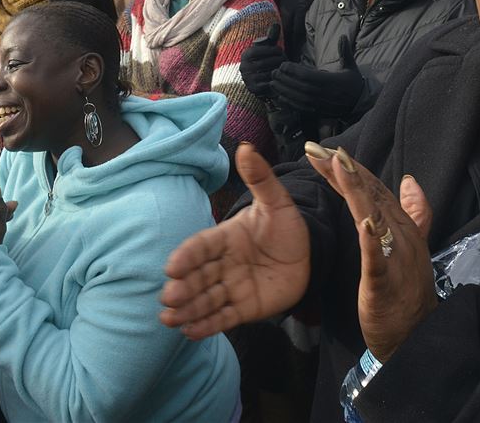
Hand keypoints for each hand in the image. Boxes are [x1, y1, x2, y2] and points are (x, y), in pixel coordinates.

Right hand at [160, 144, 310, 339]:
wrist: (310, 255)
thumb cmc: (288, 226)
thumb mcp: (277, 201)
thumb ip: (260, 178)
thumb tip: (246, 148)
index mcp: (225, 237)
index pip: (202, 246)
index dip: (187, 256)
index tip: (172, 266)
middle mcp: (223, 263)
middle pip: (199, 276)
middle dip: (183, 287)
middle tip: (168, 297)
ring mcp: (232, 287)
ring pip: (206, 299)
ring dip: (188, 309)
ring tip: (170, 319)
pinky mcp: (244, 309)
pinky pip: (223, 317)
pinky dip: (207, 325)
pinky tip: (190, 333)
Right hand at [240, 23, 284, 98]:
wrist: (263, 80)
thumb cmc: (268, 60)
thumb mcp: (269, 48)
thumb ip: (272, 37)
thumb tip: (276, 24)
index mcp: (245, 55)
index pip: (257, 51)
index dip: (271, 50)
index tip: (280, 50)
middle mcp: (243, 68)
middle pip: (263, 63)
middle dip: (277, 60)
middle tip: (285, 60)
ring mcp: (247, 79)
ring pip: (266, 73)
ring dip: (278, 70)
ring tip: (284, 68)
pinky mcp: (253, 89)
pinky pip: (268, 84)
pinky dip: (276, 80)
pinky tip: (281, 76)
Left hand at [271, 35, 363, 117]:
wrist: (358, 104)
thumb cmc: (352, 83)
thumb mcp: (350, 66)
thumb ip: (345, 51)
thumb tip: (343, 36)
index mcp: (330, 81)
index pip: (307, 76)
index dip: (293, 70)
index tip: (283, 64)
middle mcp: (322, 94)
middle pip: (299, 87)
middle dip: (284, 79)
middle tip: (273, 72)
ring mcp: (318, 105)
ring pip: (296, 98)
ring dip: (282, 91)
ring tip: (272, 83)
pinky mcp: (316, 112)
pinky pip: (299, 109)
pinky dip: (288, 103)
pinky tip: (279, 97)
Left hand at [305, 143, 434, 361]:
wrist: (418, 336)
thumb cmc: (407, 291)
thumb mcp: (410, 247)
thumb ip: (413, 212)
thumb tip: (410, 179)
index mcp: (402, 226)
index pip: (375, 188)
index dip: (351, 167)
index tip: (326, 150)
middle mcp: (401, 235)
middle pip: (371, 195)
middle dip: (345, 170)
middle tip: (318, 149)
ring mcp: (395, 258)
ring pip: (374, 217)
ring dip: (356, 191)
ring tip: (339, 167)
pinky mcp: (385, 283)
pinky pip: (378, 260)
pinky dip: (372, 242)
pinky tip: (363, 225)